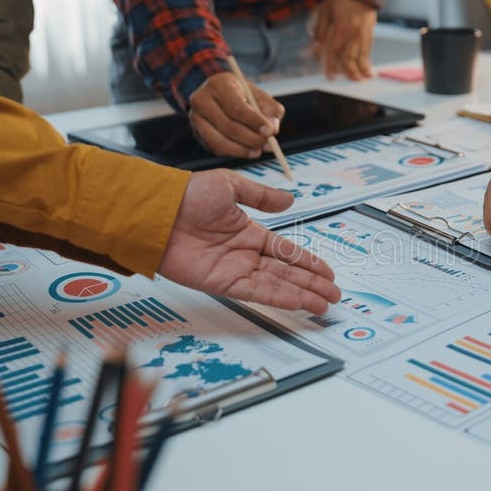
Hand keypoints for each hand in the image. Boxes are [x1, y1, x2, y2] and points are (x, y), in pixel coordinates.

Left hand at [158, 170, 340, 313]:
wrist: (156, 212)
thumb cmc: (186, 195)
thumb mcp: (230, 185)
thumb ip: (261, 195)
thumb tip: (290, 199)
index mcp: (249, 231)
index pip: (288, 251)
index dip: (309, 262)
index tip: (328, 272)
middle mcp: (245, 254)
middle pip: (287, 273)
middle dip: (312, 284)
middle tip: (334, 295)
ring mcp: (235, 270)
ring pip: (277, 285)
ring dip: (302, 295)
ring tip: (324, 305)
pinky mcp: (221, 283)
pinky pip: (256, 292)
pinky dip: (279, 297)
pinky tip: (298, 301)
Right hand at [188, 72, 284, 157]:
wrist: (220, 96)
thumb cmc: (243, 95)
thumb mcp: (259, 96)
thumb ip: (271, 110)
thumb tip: (273, 130)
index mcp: (219, 84)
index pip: (237, 107)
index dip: (255, 122)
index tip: (270, 132)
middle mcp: (201, 100)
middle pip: (228, 126)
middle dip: (251, 139)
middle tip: (267, 145)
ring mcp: (195, 118)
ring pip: (219, 141)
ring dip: (242, 150)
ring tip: (258, 151)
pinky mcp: (197, 133)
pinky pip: (215, 148)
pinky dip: (233, 153)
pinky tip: (246, 151)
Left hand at [312, 0, 376, 80]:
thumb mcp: (325, 10)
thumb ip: (321, 29)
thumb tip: (316, 44)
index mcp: (342, 29)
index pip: (334, 53)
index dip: (330, 66)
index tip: (330, 76)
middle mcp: (354, 34)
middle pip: (350, 58)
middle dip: (349, 72)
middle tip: (348, 80)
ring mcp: (364, 33)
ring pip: (363, 56)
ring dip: (362, 69)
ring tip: (363, 78)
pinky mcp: (371, 30)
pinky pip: (369, 48)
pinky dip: (368, 59)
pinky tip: (369, 65)